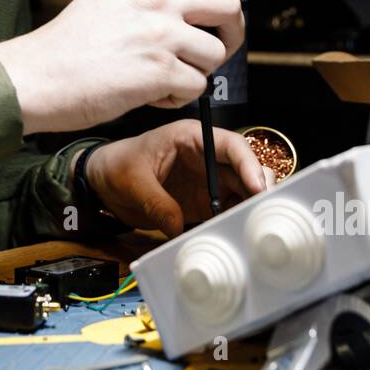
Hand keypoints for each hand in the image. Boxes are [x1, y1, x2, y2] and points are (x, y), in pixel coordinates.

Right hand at [0, 0, 242, 133]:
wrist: (35, 78)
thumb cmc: (65, 47)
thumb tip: (185, 0)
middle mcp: (156, 0)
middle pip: (228, 4)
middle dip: (231, 30)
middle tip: (214, 45)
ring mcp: (160, 36)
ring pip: (216, 53)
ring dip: (197, 71)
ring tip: (164, 77)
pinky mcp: (159, 72)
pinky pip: (196, 87)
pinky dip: (177, 97)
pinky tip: (150, 94)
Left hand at [80, 120, 266, 237]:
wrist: (103, 181)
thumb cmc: (118, 166)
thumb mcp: (133, 181)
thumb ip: (157, 202)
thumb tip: (178, 226)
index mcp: (192, 138)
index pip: (231, 145)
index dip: (249, 164)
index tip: (257, 186)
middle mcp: (206, 157)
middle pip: (245, 168)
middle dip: (260, 187)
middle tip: (265, 210)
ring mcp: (208, 180)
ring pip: (243, 190)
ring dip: (251, 205)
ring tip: (256, 224)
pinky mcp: (204, 202)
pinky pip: (228, 209)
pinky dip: (235, 220)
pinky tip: (239, 232)